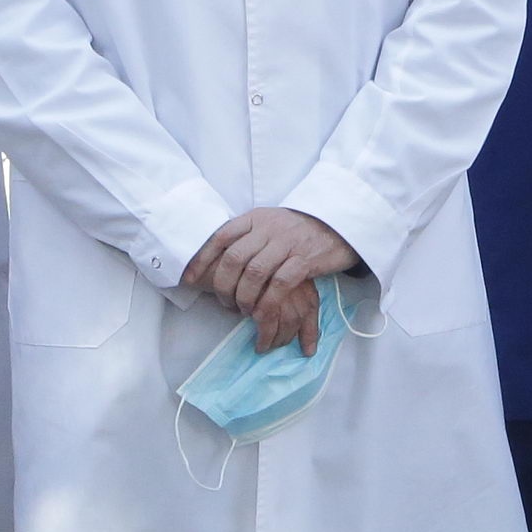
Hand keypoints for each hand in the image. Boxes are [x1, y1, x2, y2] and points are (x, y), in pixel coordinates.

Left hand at [184, 207, 362, 351]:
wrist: (341, 224)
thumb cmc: (301, 229)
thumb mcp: (271, 223)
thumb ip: (249, 236)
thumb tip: (219, 259)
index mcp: (256, 218)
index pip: (220, 237)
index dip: (202, 259)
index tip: (190, 279)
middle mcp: (268, 228)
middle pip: (234, 259)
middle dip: (223, 286)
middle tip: (224, 303)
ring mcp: (287, 243)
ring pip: (254, 273)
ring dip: (244, 297)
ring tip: (243, 311)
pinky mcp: (305, 260)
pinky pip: (279, 284)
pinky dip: (266, 302)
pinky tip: (262, 314)